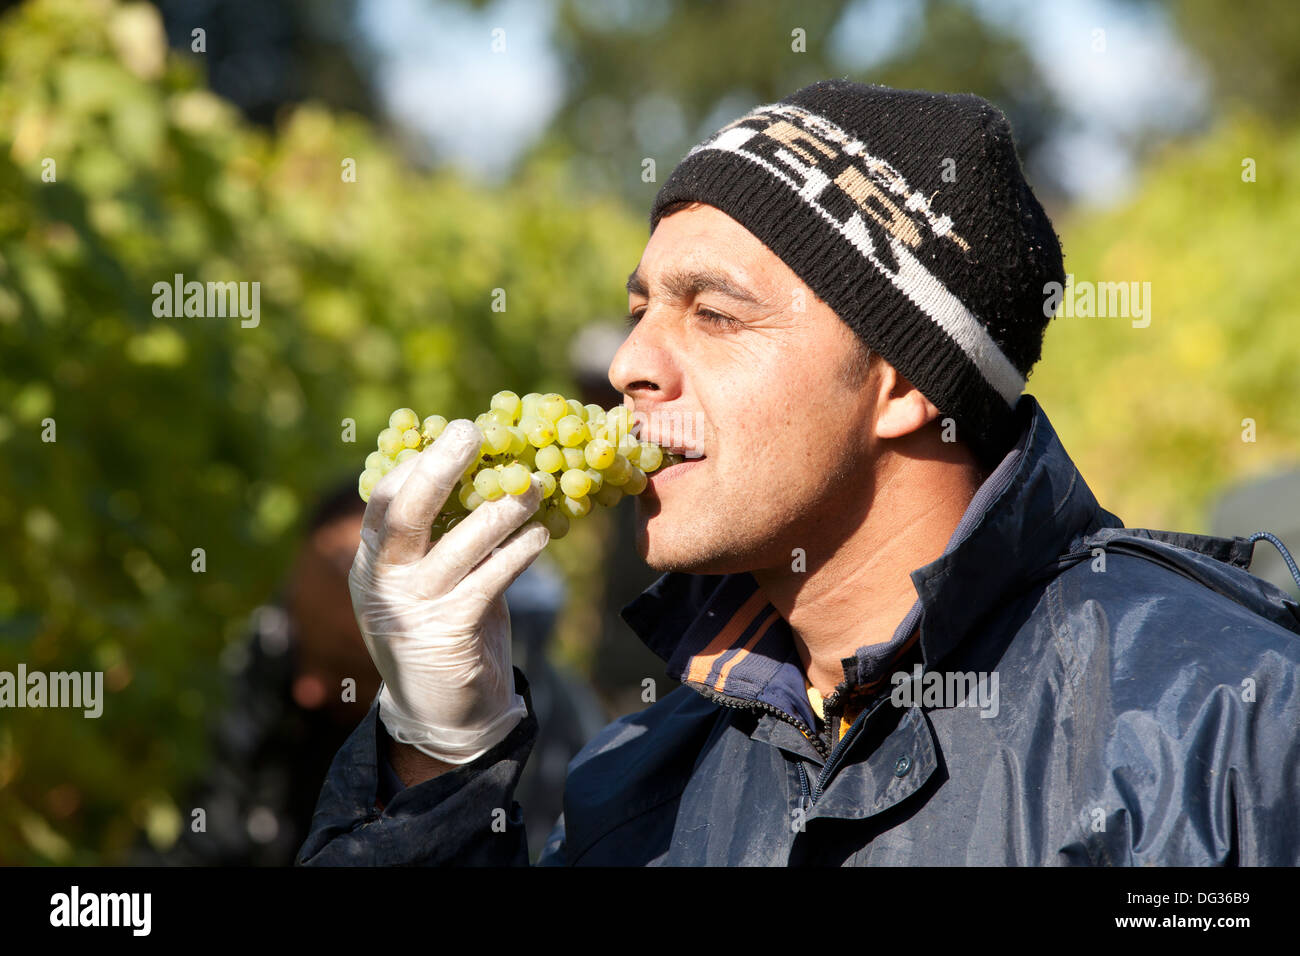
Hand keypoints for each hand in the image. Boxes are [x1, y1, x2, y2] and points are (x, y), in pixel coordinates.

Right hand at [348, 419, 548, 763]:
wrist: (442, 715)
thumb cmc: (444, 631)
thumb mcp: (430, 580)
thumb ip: (441, 536)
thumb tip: (482, 469)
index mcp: (372, 562)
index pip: (385, 499)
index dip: (419, 461)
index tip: (456, 432)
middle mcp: (383, 583)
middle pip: (406, 512)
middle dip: (440, 465)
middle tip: (474, 430)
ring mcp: (413, 609)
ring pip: (459, 544)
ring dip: (501, 508)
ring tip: (536, 484)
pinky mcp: (449, 633)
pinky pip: (491, 579)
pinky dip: (520, 552)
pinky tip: (542, 533)